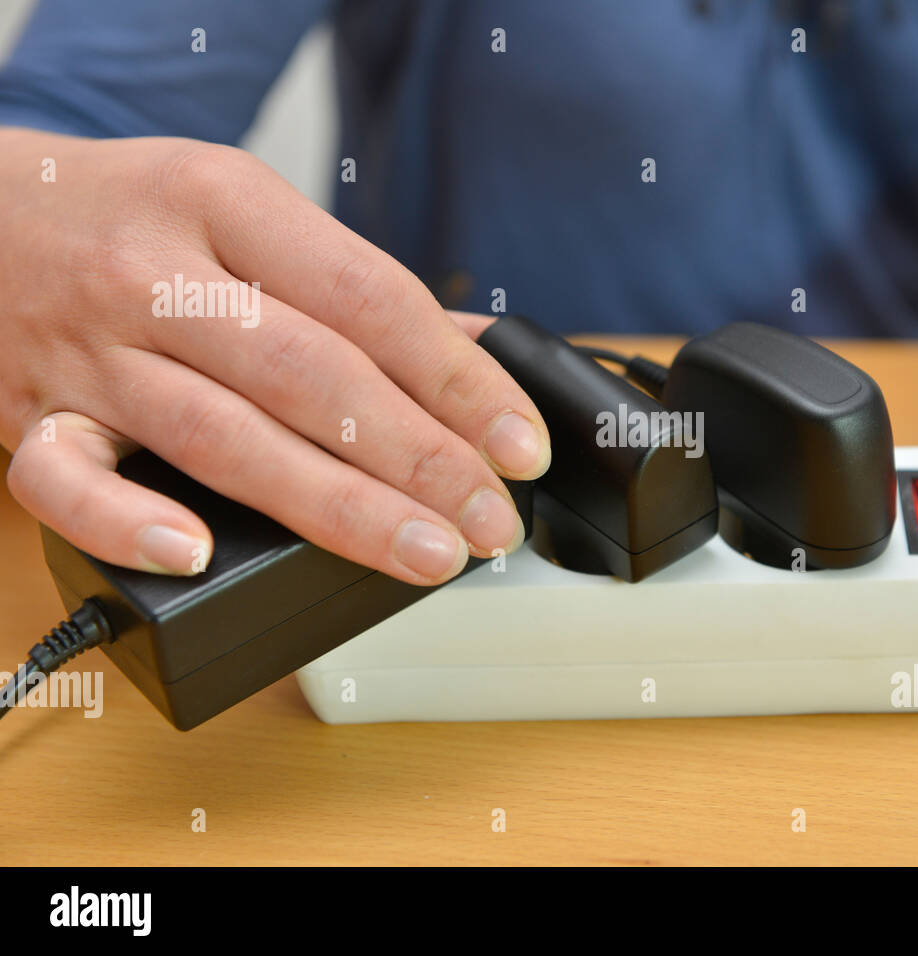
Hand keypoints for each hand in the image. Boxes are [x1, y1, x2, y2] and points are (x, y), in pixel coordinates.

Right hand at [0, 129, 549, 585]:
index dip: (458, 380)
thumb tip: (468, 354)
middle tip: (488, 519)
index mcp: (224, 201)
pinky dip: (129, 524)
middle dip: (419, 458)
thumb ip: (346, 280)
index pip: (370, 299)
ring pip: (223, 438)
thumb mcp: (241, 206)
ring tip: (425, 553)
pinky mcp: (30, 416)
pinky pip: (68, 482)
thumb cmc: (130, 214)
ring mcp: (89, 350)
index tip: (517, 442)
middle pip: (311, 376)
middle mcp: (156, 274)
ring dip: (337, 509)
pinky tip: (201, 554)